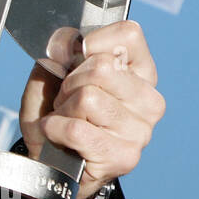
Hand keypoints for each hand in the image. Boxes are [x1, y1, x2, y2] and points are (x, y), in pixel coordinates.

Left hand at [18, 20, 164, 198]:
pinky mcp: (124, 156)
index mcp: (139, 72)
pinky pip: (77, 128)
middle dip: (70, 83)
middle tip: (67, 101)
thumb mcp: (51, 77)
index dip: (91, 42)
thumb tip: (66, 42)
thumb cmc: (57, 118)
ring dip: (63, 109)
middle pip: (101, 67)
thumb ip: (58, 52)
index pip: (128, 34)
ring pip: (88, 98)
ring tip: (66, 120)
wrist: (50, 164)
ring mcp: (140, 131)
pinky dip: (55, 129)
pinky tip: (60, 136)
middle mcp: (148, 100)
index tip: (76, 62)